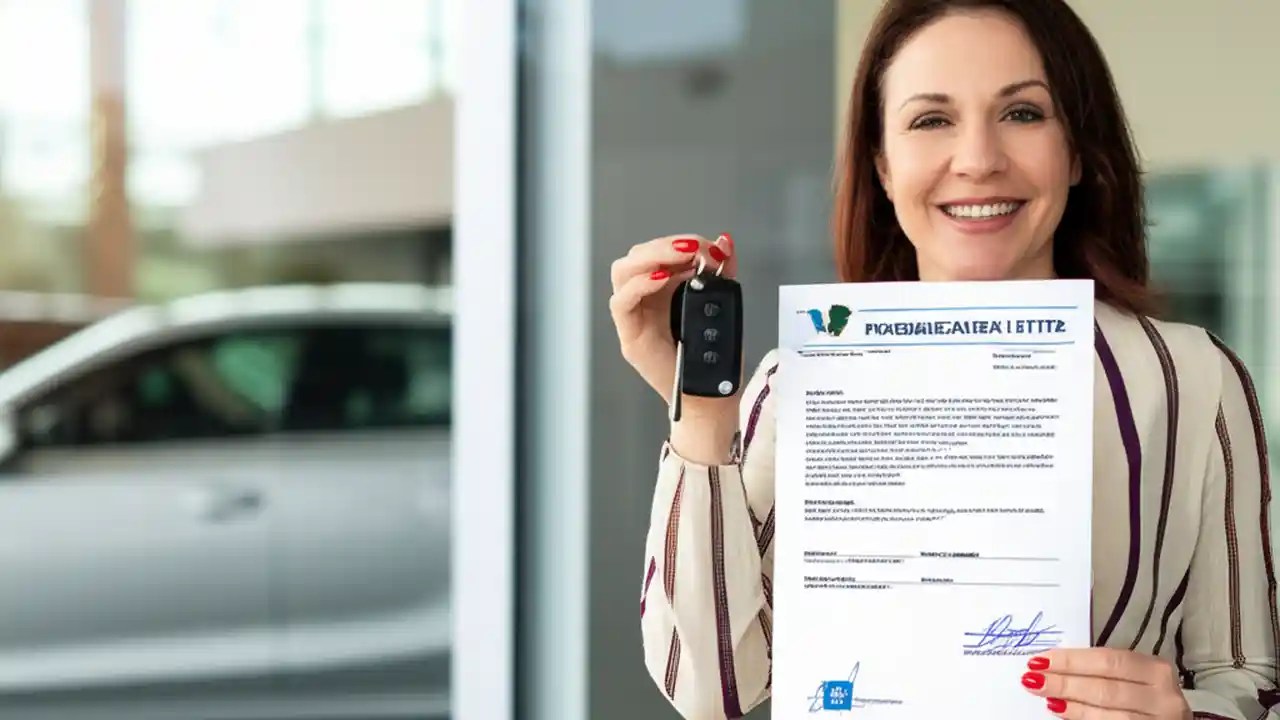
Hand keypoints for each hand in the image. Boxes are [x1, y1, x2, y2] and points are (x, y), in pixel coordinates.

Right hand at [608, 233, 736, 402]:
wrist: (708, 397)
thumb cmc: (711, 356)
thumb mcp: (721, 305)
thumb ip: (722, 274)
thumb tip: (725, 242)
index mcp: (663, 289)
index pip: (658, 252)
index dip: (680, 243)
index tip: (709, 246)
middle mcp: (644, 299)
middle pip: (637, 256)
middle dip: (666, 245)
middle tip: (694, 247)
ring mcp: (634, 316)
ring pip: (623, 272)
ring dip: (652, 257)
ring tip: (681, 256)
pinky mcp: (630, 335)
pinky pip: (621, 303)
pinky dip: (638, 285)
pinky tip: (660, 278)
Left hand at [1021, 648, 1191, 718]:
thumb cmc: (1145, 694)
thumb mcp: (1132, 676)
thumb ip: (1102, 670)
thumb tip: (1052, 665)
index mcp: (1156, 670)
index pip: (1108, 660)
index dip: (1072, 661)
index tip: (1040, 660)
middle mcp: (1163, 696)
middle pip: (1107, 688)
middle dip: (1066, 684)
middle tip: (1033, 680)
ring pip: (1111, 715)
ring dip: (1073, 706)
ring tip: (1047, 698)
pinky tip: (1064, 713)